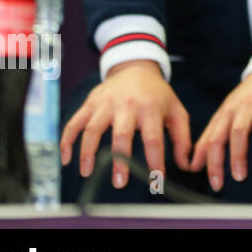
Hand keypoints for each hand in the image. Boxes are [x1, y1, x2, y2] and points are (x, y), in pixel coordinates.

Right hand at [60, 59, 190, 188]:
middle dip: (119, 160)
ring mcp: (105, 104)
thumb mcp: (176, 111)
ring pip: (93, 129)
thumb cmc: (158, 95)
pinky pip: (74, 123)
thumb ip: (182, 138)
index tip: (156, 179)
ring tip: (86, 173)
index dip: (155, 160)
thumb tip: (185, 165)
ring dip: (87, 153)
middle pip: (121, 135)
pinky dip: (67, 140)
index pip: (153, 138)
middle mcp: (127, 105)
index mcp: (151, 108)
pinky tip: (66, 159)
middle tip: (119, 183)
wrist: (136, 68)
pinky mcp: (90, 104)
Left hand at [190, 71, 251, 190]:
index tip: (217, 184)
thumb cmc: (245, 100)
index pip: (215, 139)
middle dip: (237, 155)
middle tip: (239, 178)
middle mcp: (246, 106)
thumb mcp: (224, 114)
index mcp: (228, 111)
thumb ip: (209, 138)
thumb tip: (194, 167)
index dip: (214, 163)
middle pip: (237, 131)